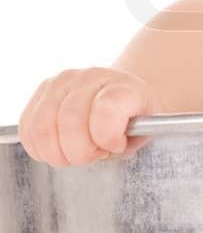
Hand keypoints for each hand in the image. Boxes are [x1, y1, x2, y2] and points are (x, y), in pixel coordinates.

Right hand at [17, 68, 160, 166]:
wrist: (122, 94)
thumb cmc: (132, 117)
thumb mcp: (144, 132)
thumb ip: (127, 141)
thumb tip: (104, 146)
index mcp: (121, 87)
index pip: (107, 110)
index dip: (108, 139)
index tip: (116, 145)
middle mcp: (88, 78)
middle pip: (70, 124)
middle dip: (81, 153)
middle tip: (95, 153)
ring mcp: (60, 83)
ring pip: (43, 129)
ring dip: (58, 153)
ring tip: (76, 151)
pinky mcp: (40, 92)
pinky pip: (28, 130)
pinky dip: (40, 148)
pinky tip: (59, 148)